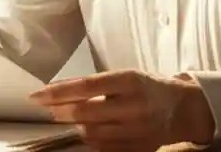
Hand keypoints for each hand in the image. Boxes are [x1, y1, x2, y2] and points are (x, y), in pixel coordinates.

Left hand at [29, 70, 214, 151]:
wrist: (183, 108)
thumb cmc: (146, 87)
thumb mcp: (123, 76)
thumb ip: (92, 84)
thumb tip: (56, 90)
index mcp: (129, 81)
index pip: (86, 86)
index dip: (58, 92)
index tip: (36, 96)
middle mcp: (134, 106)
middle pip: (86, 113)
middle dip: (61, 111)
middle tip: (50, 109)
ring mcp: (138, 130)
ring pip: (92, 133)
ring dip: (76, 126)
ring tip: (73, 118)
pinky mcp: (141, 148)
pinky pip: (105, 149)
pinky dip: (92, 141)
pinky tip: (90, 132)